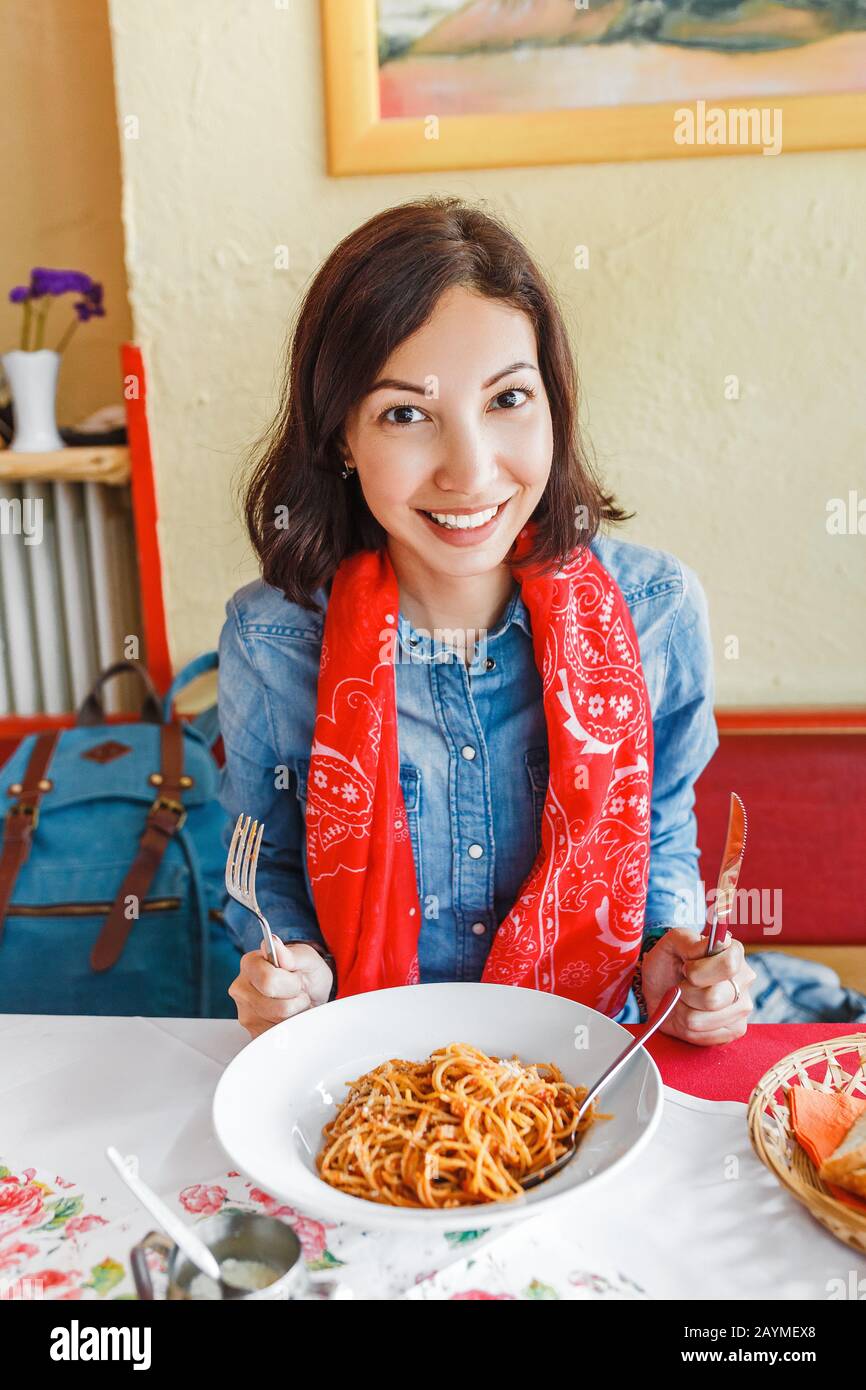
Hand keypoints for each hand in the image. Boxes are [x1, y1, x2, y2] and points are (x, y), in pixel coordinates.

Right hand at [229, 938, 332, 1039]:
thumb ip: (291, 953)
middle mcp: (241, 989)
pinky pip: (278, 1036)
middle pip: (275, 1007)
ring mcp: (245, 1014)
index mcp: (250, 964)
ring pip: (278, 1024)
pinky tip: (290, 1016)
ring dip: (295, 1015)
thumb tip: (273, 943)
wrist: (309, 991)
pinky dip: (290, 1028)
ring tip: (295, 1003)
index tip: (296, 978)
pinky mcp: (253, 1033)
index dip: (291, 983)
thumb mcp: (307, 958)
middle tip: (298, 992)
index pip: (268, 981)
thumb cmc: (305, 973)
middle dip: (296, 1001)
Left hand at [640, 927, 755, 1045]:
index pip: (728, 965)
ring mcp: (742, 1006)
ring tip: (684, 1000)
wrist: (661, 989)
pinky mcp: (736, 1029)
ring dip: (683, 1011)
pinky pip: (705, 1036)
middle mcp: (744, 979)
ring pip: (703, 1020)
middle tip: (681, 985)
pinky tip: (689, 1014)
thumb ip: (688, 939)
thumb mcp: (670, 943)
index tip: (685, 968)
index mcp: (734, 952)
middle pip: (714, 997)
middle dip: (686, 993)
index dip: (699, 971)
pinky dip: (687, 1028)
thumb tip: (710, 945)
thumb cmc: (667, 964)